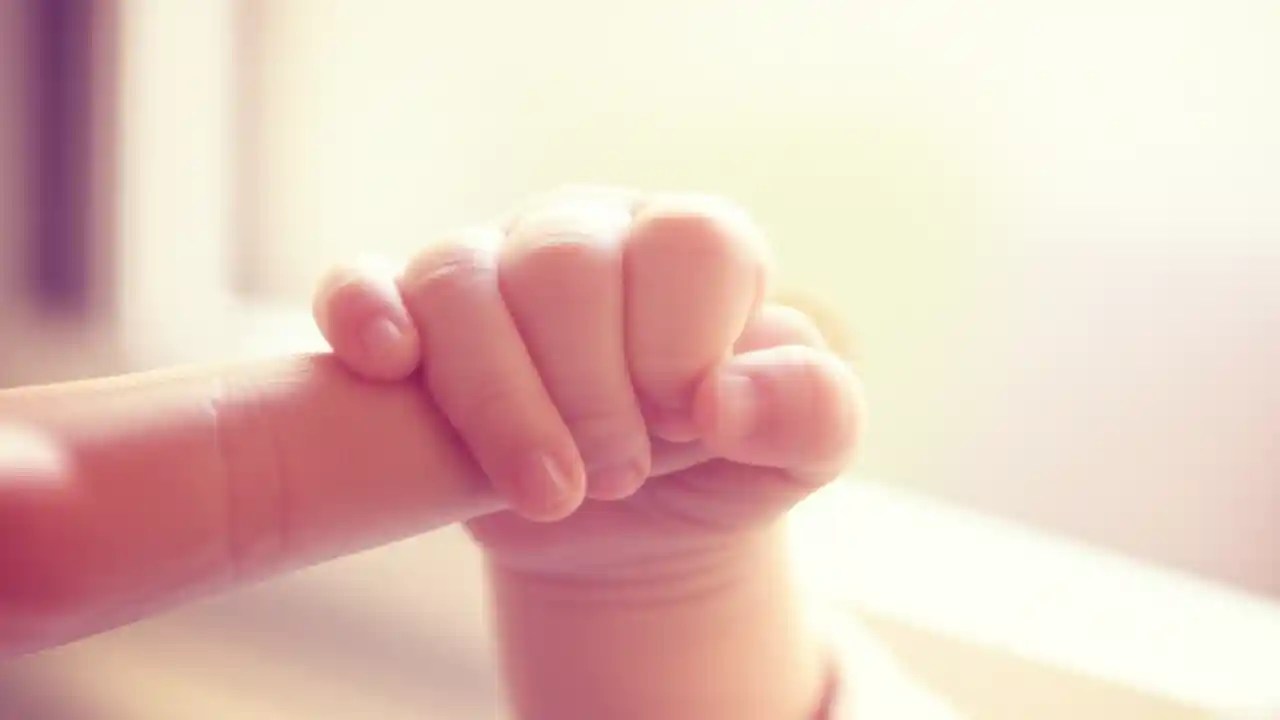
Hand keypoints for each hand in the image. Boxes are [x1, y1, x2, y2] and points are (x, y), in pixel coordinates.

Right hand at [313, 188, 863, 578]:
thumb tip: (723, 398)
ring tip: (547, 492)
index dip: (685, 340)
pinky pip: (364, 281)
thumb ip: (807, 411)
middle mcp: (589, 233)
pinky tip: (388, 363)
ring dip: (499, 398)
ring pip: (463, 282)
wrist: (629, 522)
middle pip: (566, 264)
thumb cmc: (718, 464)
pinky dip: (365, 311)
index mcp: (690, 244)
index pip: (688, 241)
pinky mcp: (415, 318)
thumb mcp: (800, 452)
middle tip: (617, 478)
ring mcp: (495, 266)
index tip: (687, 424)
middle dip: (592, 388)